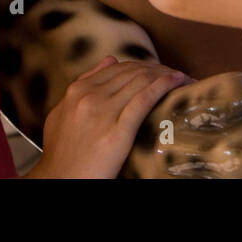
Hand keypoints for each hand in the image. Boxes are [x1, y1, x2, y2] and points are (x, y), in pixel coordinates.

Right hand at [26, 56, 189, 177]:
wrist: (61, 180)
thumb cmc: (62, 154)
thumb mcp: (63, 114)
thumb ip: (83, 85)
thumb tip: (109, 60)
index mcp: (77, 91)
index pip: (116, 67)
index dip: (140, 66)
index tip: (157, 71)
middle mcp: (89, 96)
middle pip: (131, 72)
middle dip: (156, 70)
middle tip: (174, 75)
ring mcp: (102, 112)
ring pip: (140, 81)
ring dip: (165, 76)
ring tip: (181, 78)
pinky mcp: (117, 132)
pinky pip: (144, 100)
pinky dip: (163, 86)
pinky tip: (176, 81)